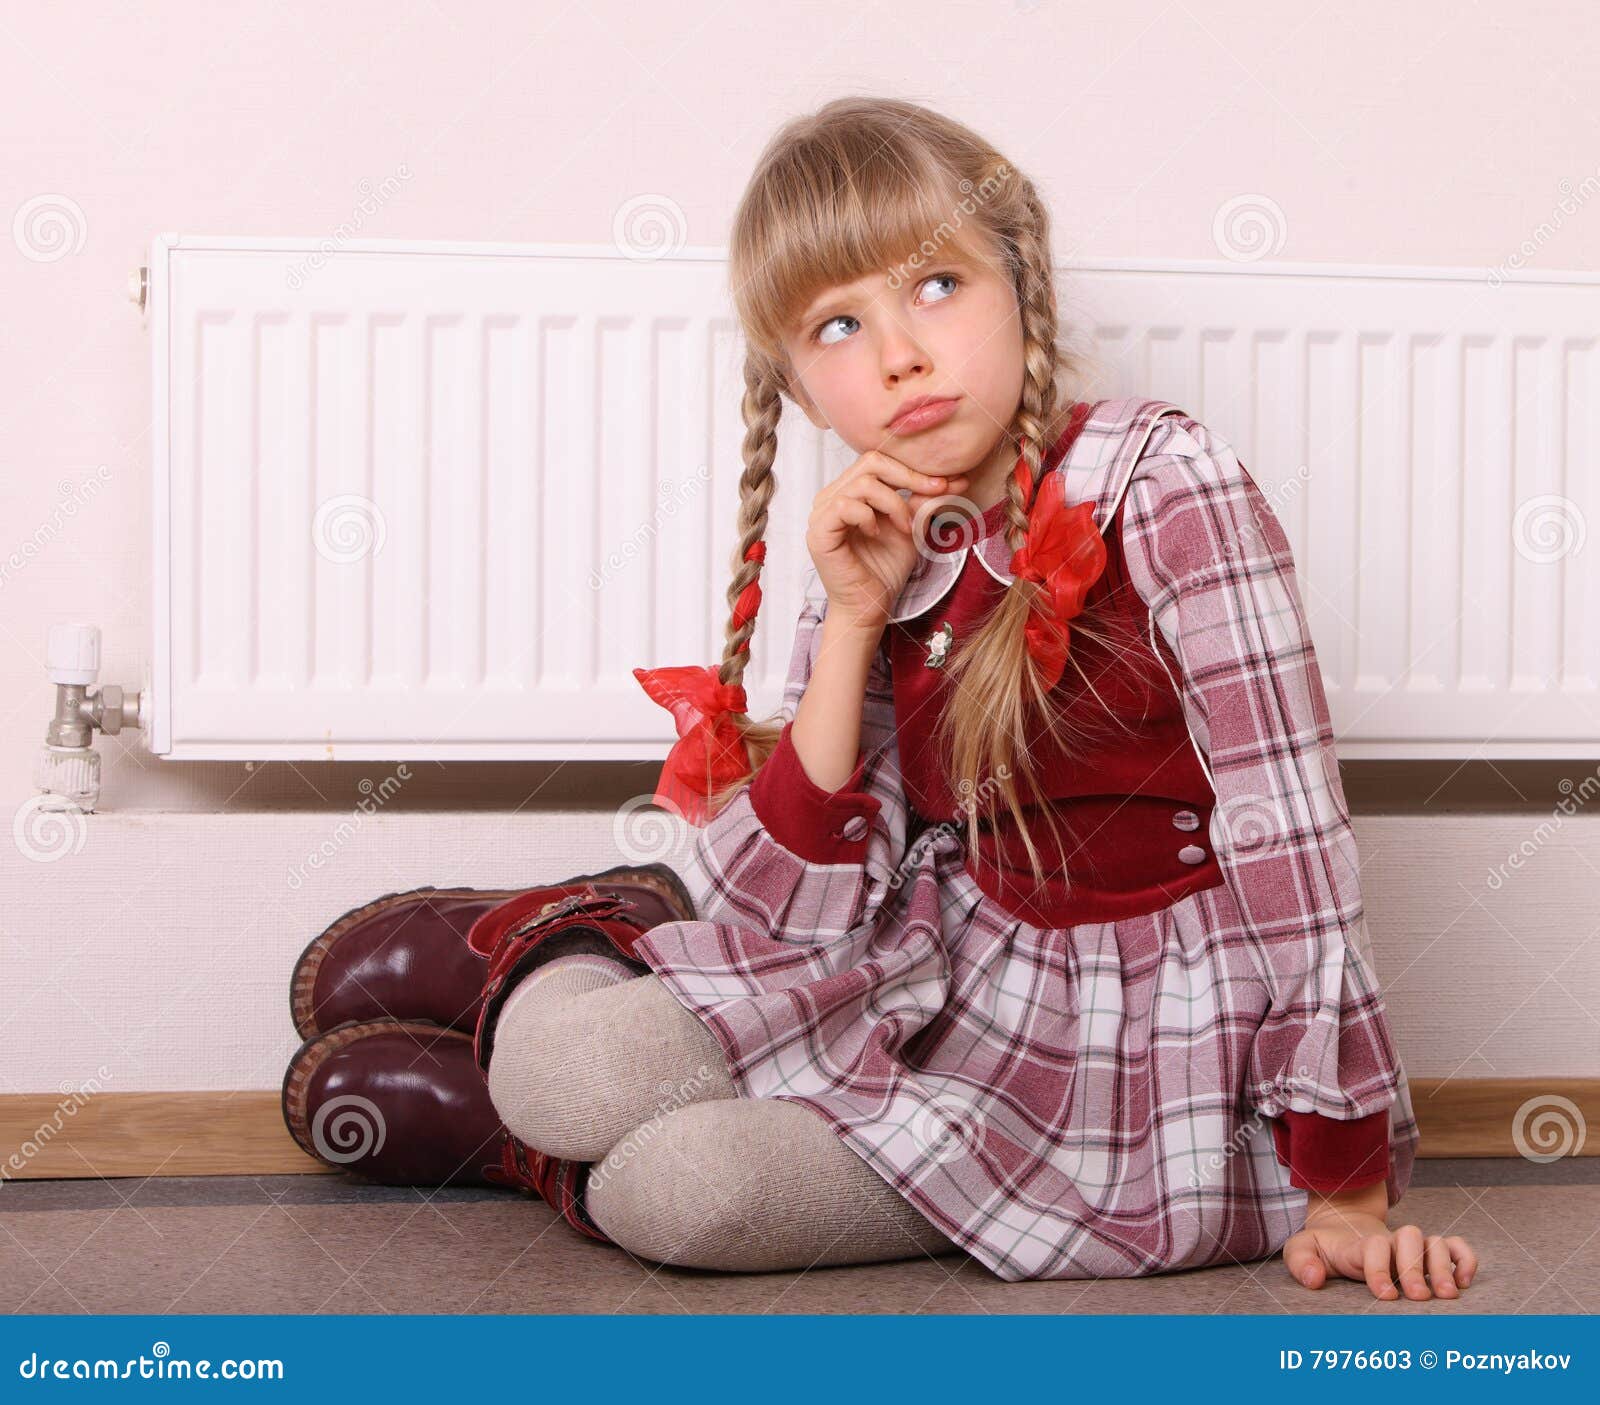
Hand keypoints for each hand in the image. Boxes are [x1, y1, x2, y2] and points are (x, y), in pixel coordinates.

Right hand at [806, 450, 968, 634]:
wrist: (870, 607)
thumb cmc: (885, 569)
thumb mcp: (912, 527)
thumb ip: (924, 501)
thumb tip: (956, 479)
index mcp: (849, 491)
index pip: (879, 462)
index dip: (913, 470)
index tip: (946, 484)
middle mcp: (831, 496)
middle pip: (870, 462)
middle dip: (908, 477)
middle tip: (934, 494)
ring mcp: (821, 513)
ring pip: (863, 484)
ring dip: (894, 504)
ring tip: (905, 528)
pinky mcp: (819, 532)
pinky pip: (845, 506)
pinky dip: (868, 517)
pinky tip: (876, 534)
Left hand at [1283, 1195, 1477, 1300]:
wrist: (1343, 1228)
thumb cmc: (1326, 1247)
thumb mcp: (1302, 1248)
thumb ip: (1301, 1261)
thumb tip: (1314, 1279)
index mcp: (1360, 1243)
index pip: (1373, 1247)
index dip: (1380, 1269)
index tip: (1385, 1295)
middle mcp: (1390, 1241)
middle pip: (1410, 1238)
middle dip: (1415, 1268)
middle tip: (1419, 1296)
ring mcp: (1412, 1245)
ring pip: (1435, 1242)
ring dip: (1443, 1266)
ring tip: (1446, 1295)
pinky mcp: (1429, 1251)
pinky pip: (1457, 1246)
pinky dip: (1466, 1259)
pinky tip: (1465, 1282)